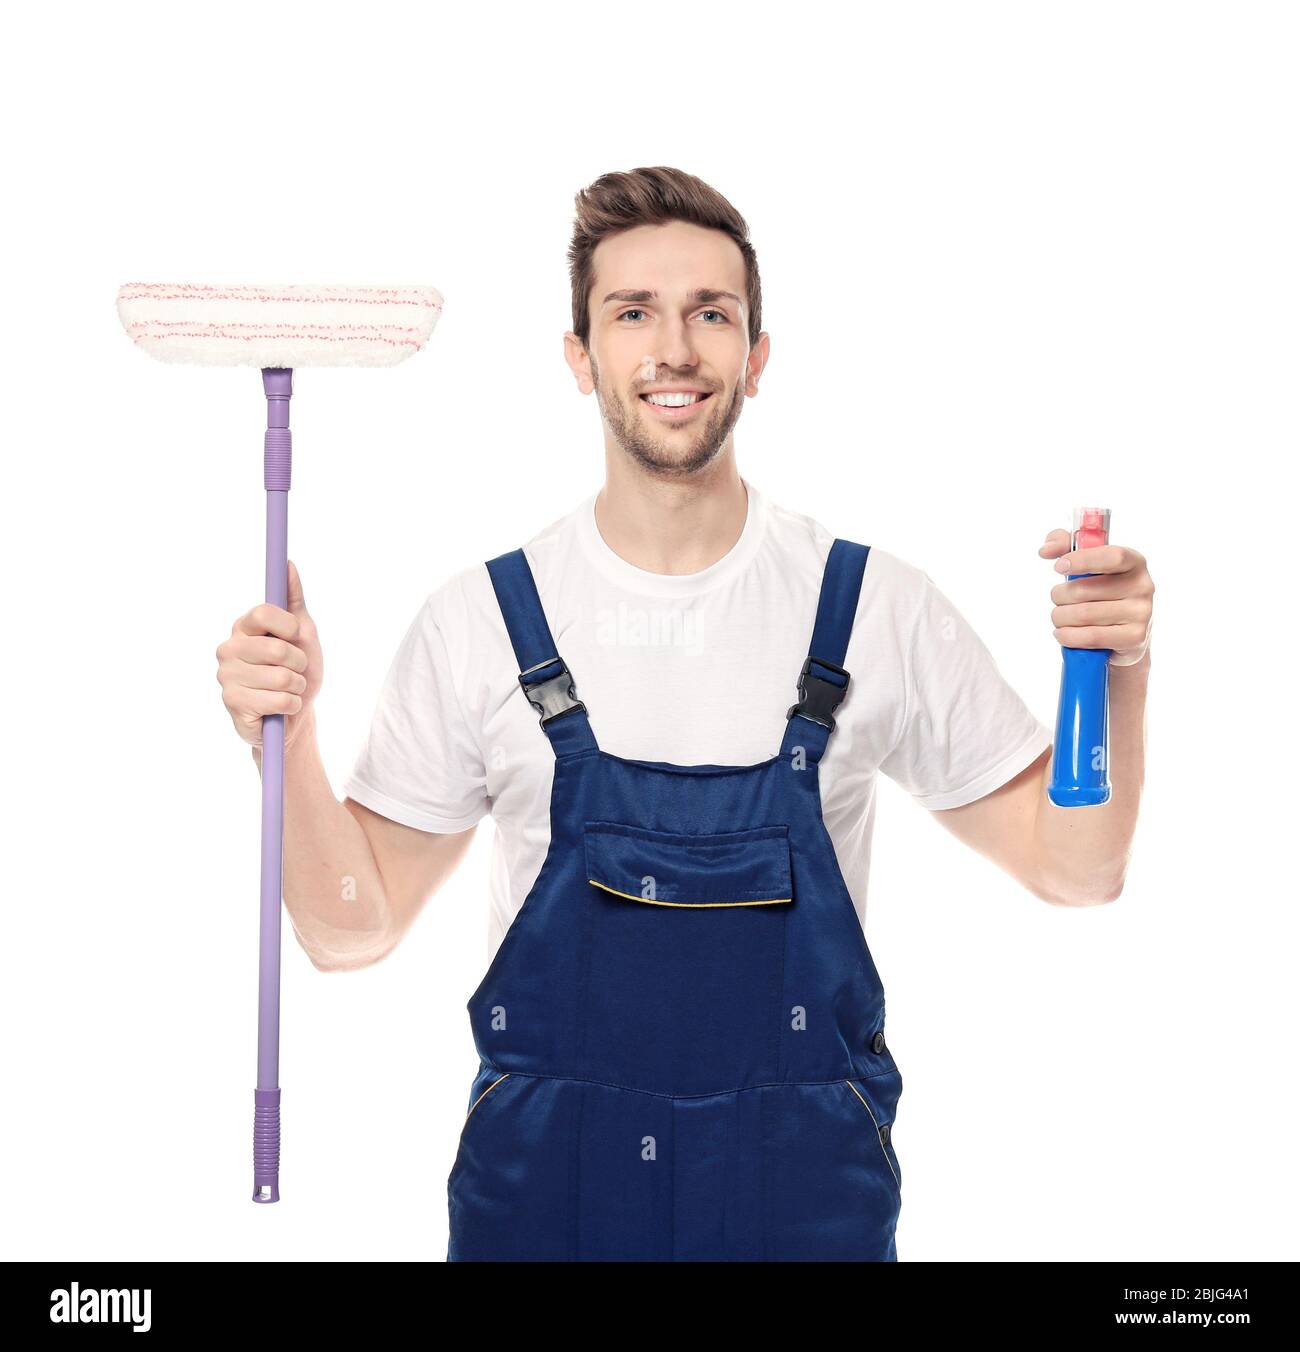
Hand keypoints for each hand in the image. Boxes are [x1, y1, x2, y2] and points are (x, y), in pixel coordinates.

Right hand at [215, 559, 322, 746]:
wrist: (295, 716)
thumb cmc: (298, 672)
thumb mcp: (302, 634)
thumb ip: (294, 600)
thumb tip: (288, 566)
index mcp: (244, 628)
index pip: (263, 612)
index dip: (288, 626)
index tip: (297, 636)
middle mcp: (229, 648)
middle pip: (277, 648)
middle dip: (300, 663)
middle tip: (296, 671)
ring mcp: (227, 676)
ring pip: (282, 677)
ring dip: (297, 686)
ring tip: (289, 690)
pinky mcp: (232, 703)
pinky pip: (278, 700)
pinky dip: (291, 705)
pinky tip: (281, 708)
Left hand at [1039, 528, 1153, 666]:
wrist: (1122, 632)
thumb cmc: (1100, 591)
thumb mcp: (1087, 563)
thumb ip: (1064, 545)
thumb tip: (1046, 549)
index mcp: (1134, 561)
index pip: (1112, 556)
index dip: (1082, 560)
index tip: (1058, 566)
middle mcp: (1142, 586)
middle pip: (1084, 590)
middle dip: (1059, 595)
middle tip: (1058, 598)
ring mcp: (1141, 613)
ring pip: (1083, 614)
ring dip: (1060, 617)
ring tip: (1061, 616)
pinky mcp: (1134, 638)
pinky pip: (1090, 636)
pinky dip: (1067, 636)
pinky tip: (1063, 632)